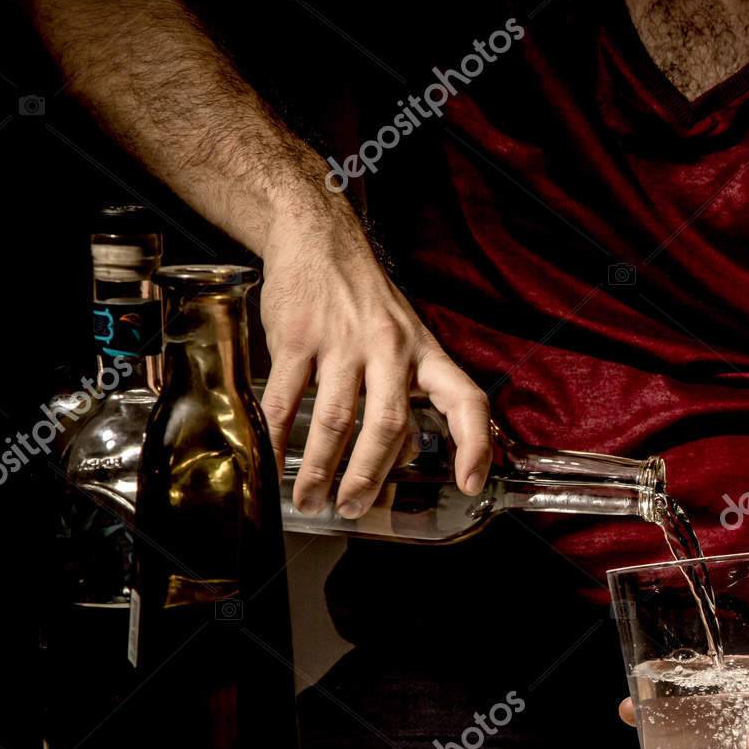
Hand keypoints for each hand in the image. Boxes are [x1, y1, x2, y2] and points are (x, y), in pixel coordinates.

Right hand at [256, 213, 491, 516]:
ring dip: (321, 468)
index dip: (475, 444)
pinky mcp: (297, 336)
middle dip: (370, 475)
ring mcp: (343, 341)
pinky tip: (273, 460)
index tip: (470, 483)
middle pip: (388, 423)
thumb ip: (409, 392)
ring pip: (338, 419)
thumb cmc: (365, 303)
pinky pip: (288, 399)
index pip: (466, 400)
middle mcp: (391, 348)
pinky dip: (280, 437)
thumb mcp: (405, 340)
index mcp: (425, 354)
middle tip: (353, 508)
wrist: (319, 239)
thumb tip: (404, 455)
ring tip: (310, 499)